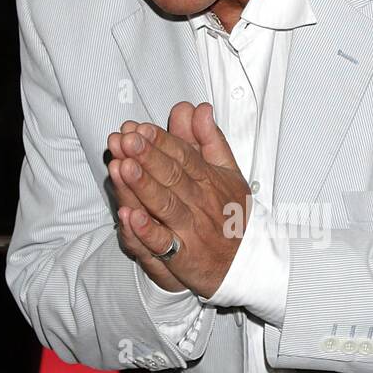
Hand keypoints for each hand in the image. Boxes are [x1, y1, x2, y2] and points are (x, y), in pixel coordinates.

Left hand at [107, 101, 251, 298]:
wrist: (249, 263)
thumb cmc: (234, 217)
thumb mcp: (229, 173)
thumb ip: (209, 140)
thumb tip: (198, 109)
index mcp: (208, 180)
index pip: (183, 155)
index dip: (161, 141)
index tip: (141, 128)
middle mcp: (199, 202)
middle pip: (172, 175)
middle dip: (148, 156)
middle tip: (128, 139)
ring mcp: (190, 228)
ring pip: (165, 204)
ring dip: (143, 186)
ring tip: (124, 167)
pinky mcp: (182, 256)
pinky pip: (163, 243)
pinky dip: (147, 231)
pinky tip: (130, 216)